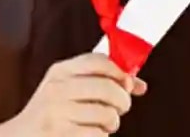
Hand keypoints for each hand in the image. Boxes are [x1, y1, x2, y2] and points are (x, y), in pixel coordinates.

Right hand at [0, 53, 147, 135]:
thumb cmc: (51, 113)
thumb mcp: (68, 89)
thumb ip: (100, 81)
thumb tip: (139, 85)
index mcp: (59, 72)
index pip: (98, 61)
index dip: (120, 72)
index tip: (129, 83)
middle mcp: (56, 89)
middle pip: (108, 88)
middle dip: (122, 101)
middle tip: (119, 108)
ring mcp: (56, 113)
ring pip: (107, 114)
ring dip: (112, 123)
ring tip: (104, 125)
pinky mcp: (59, 134)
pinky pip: (98, 135)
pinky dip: (101, 136)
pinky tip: (90, 135)